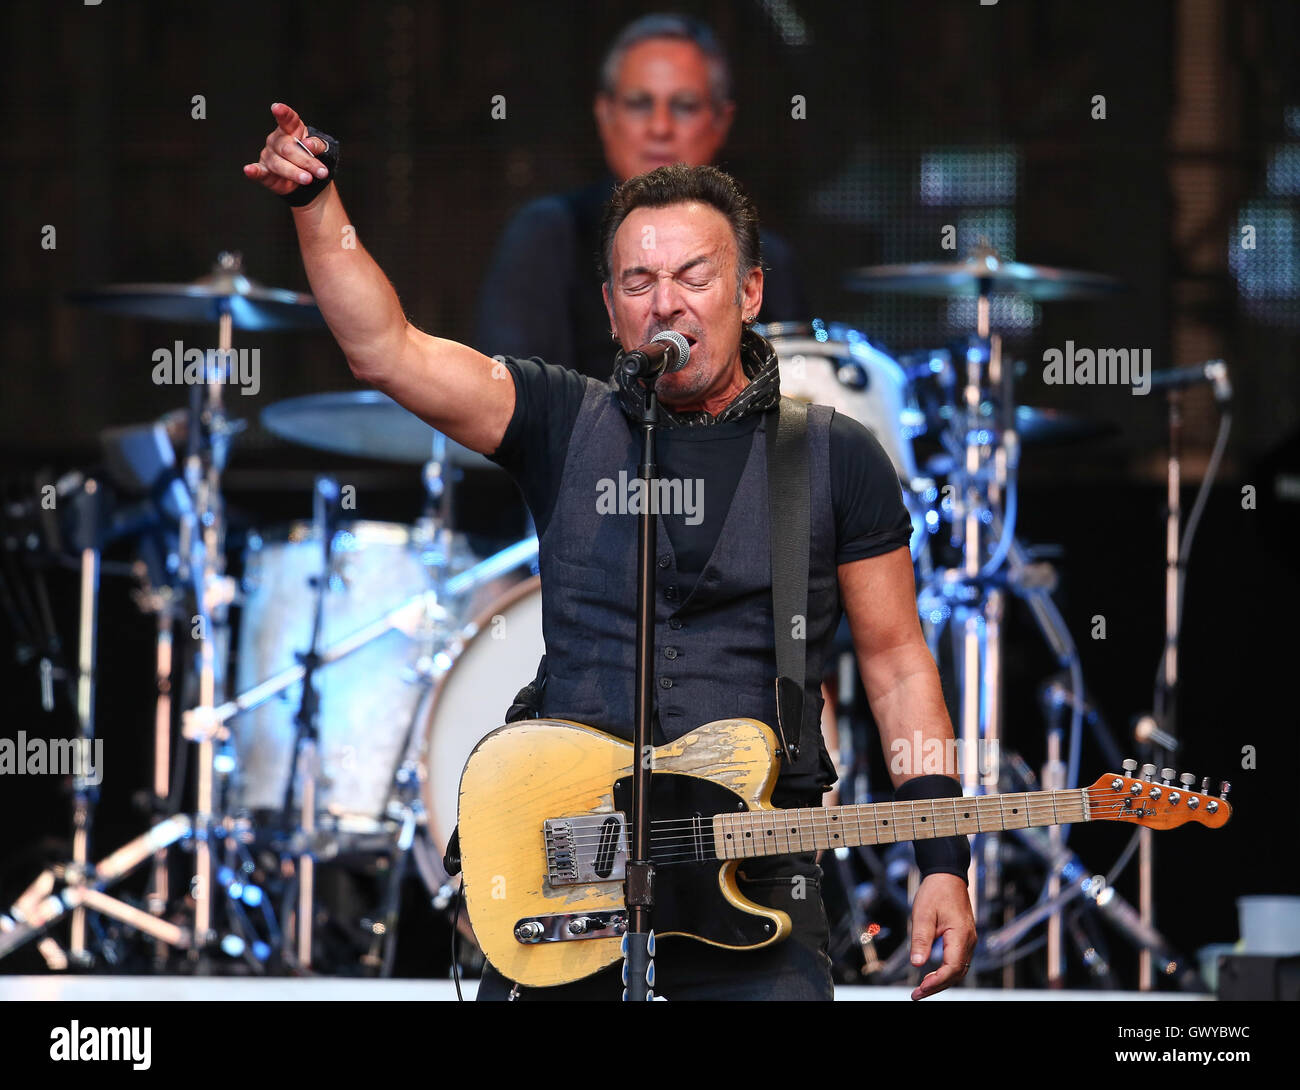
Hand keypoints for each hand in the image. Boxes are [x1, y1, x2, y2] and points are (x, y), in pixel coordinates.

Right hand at [242, 102, 329, 197]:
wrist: (306, 179)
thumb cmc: (310, 157)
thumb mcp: (320, 150)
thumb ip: (318, 145)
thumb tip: (309, 144)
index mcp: (291, 129)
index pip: (287, 119)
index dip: (283, 113)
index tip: (277, 108)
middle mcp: (277, 140)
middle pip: (288, 148)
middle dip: (306, 161)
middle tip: (321, 171)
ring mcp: (269, 155)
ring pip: (279, 163)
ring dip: (294, 172)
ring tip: (307, 179)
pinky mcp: (264, 171)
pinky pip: (258, 171)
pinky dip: (254, 171)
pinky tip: (249, 170)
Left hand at [908, 872, 975, 1000]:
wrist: (947, 875)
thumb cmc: (936, 891)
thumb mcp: (923, 914)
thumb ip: (921, 940)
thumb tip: (917, 963)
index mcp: (960, 935)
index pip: (952, 968)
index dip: (936, 982)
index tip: (920, 989)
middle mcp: (969, 940)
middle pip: (957, 973)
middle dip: (938, 986)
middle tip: (917, 994)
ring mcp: (968, 939)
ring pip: (959, 969)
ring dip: (942, 980)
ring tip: (922, 988)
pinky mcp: (964, 938)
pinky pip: (958, 960)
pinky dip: (946, 971)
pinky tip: (932, 974)